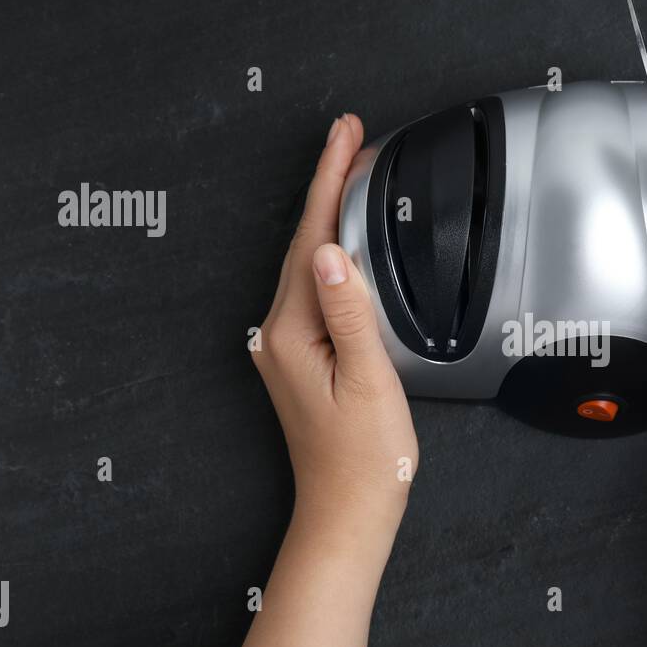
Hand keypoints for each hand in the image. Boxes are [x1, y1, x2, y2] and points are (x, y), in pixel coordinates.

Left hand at [253, 114, 417, 549]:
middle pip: (304, 244)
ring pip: (308, 266)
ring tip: (351, 177)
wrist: (348, 512)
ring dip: (329, 218)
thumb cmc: (366, 458)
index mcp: (292, 332)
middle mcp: (277, 335)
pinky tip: (346, 248)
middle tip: (351, 139)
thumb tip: (332, 252)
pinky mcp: (299, 360)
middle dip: (326, 187)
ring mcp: (285, 348)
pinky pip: (313, 291)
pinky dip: (331, 257)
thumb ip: (351, 312)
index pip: (312, 239)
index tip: (343, 135)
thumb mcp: (368, 380)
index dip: (328, 181)